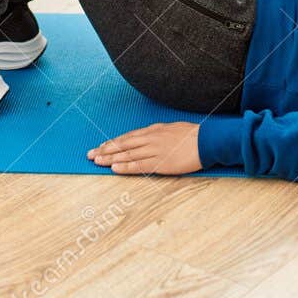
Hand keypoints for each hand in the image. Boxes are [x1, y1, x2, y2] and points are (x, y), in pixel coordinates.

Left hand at [86, 122, 200, 174]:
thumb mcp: (172, 128)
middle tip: (90, 155)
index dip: (112, 143)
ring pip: (127, 155)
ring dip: (110, 158)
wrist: (207, 140)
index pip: (127, 137)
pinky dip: (125, 167)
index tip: (100, 147)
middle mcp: (150, 139)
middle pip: (123, 145)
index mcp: (153, 130)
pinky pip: (139, 165)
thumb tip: (148, 136)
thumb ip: (158, 133)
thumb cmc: (192, 135)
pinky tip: (114, 169)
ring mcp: (154, 151)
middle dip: (105, 150)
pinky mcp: (160, 163)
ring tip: (96, 162)